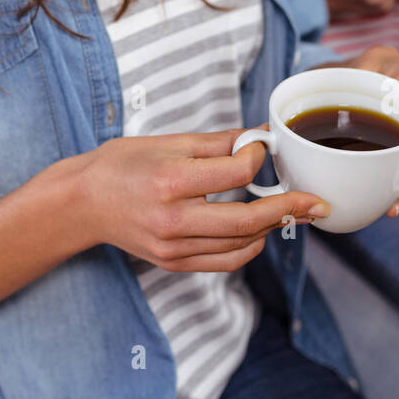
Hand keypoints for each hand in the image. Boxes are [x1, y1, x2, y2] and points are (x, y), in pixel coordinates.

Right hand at [78, 129, 329, 271]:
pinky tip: (263, 232)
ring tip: (294, 213)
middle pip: (247, 220)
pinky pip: (224, 261)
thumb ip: (216, 143)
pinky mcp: (173, 264)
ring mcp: (173, 248)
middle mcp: (173, 220)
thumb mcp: (166, 143)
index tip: (262, 146)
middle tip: (316, 201)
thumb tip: (259, 135)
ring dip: (273, 228)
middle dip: (288, 208)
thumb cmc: (121, 165)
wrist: (81, 204)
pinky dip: (249, 247)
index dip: (257, 158)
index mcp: (169, 182)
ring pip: (241, 245)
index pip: (233, 173)